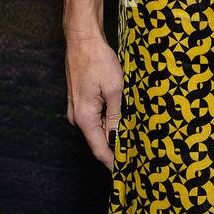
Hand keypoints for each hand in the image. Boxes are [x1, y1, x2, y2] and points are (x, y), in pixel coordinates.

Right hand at [65, 30, 122, 169]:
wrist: (83, 40)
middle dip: (116, 150)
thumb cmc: (98, 61)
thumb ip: (116, 116)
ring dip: (113, 135)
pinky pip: (96, 118)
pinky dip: (108, 123)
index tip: (126, 173)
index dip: (113, 163)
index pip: (100, 149)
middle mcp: (77, 117)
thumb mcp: (114, 89)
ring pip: (98, 129)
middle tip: (136, 158)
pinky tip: (122, 123)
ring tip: (133, 142)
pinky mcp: (81, 101)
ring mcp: (78, 109)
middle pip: (98, 141)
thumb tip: (118, 138)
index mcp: (85, 118)